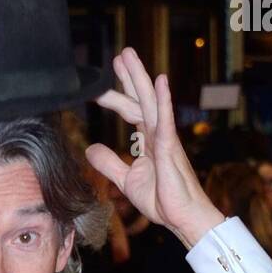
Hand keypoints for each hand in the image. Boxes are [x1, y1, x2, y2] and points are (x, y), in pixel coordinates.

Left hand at [86, 48, 223, 249]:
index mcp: (148, 141)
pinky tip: (160, 81)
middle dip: (130, 77)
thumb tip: (90, 149)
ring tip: (129, 57)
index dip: (116, 97)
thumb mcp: (126, 181)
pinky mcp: (170, 149)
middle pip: (141, 99)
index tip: (100, 85)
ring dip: (140, 78)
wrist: (181, 218)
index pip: (130, 112)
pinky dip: (163, 101)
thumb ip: (110, 163)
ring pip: (151, 102)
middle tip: (119, 54)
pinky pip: (165, 121)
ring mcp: (165, 139)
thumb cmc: (162, 200)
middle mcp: (157, 134)